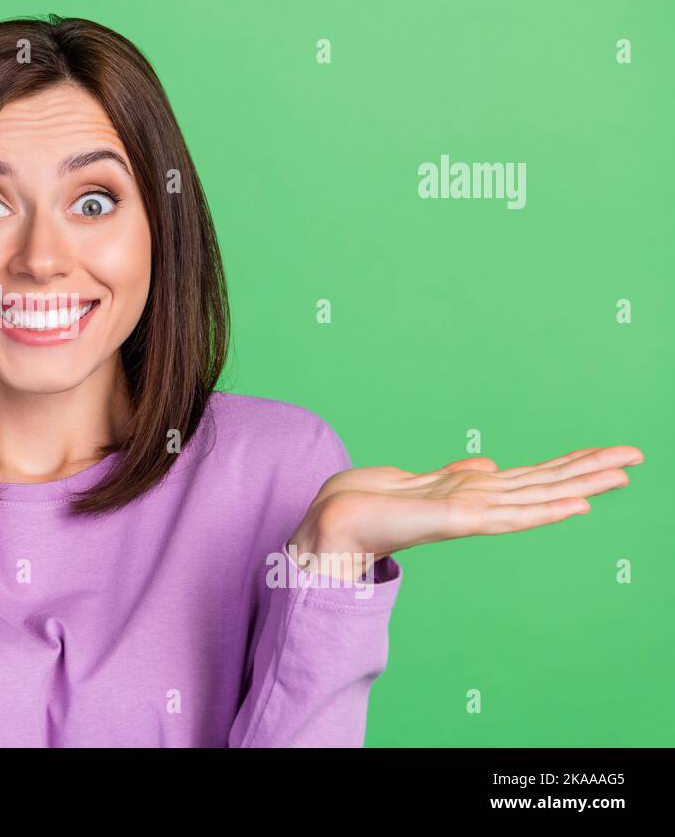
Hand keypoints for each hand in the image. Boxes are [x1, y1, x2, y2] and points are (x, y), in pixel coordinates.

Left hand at [288, 445, 644, 580]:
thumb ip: (460, 475)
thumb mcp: (423, 478)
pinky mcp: (456, 519)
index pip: (534, 476)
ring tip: (621, 474)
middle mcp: (480, 503)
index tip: (610, 456)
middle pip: (546, 483)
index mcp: (475, 491)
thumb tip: (490, 465)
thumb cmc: (375, 500)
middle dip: (590, 471)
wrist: (338, 519)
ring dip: (580, 484)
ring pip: (537, 495)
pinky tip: (574, 505)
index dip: (572, 466)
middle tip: (637, 457)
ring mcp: (471, 512)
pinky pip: (508, 514)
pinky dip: (543, 510)